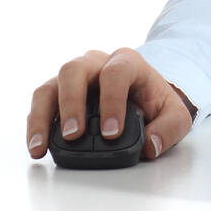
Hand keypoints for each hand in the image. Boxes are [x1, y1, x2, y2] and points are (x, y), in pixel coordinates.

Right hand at [26, 48, 195, 162]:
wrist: (143, 97)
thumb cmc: (155, 103)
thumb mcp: (175, 114)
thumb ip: (170, 128)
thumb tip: (150, 145)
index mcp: (127, 62)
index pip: (116, 72)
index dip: (111, 100)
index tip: (111, 132)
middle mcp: (96, 64)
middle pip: (74, 69)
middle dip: (72, 102)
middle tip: (75, 135)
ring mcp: (74, 78)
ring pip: (50, 86)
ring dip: (43, 116)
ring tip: (42, 147)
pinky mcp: (58, 95)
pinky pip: (40, 103)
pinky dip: (35, 124)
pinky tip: (37, 147)